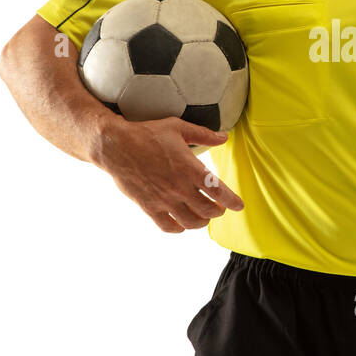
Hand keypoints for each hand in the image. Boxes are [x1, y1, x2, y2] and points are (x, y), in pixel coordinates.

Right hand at [92, 116, 243, 233]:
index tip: (239, 206)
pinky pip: (168, 227)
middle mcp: (179, 187)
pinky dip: (179, 228)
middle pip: (208, 210)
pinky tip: (182, 223)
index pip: (218, 191)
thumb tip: (224, 137)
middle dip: (218, 211)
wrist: (116, 146)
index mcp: (189, 168)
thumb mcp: (178, 127)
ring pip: (191, 222)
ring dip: (201, 222)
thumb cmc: (147, 134)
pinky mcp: (149, 207)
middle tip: (219, 208)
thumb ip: (203, 134)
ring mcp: (164, 200)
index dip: (232, 201)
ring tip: (203, 216)